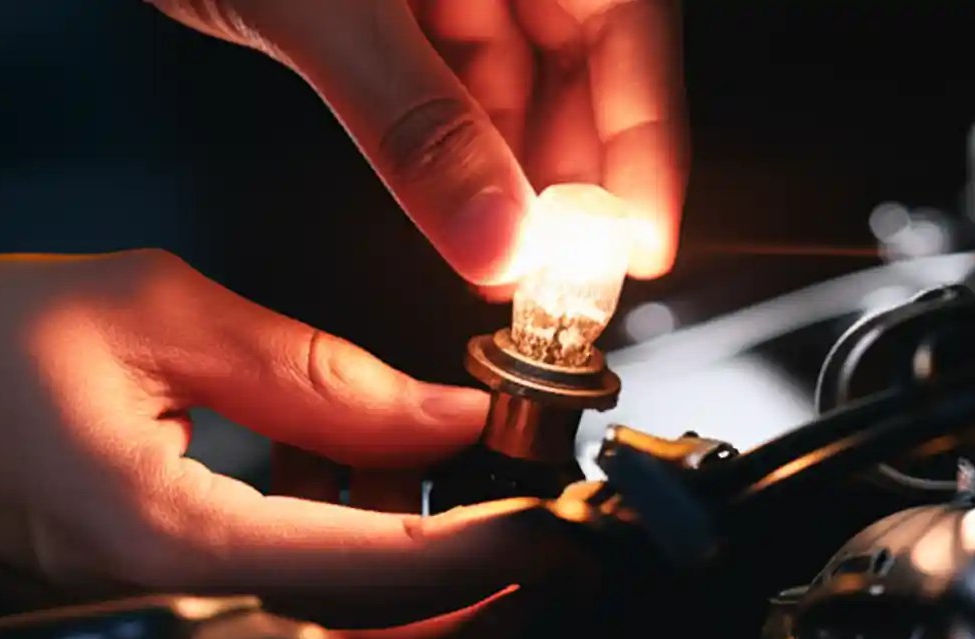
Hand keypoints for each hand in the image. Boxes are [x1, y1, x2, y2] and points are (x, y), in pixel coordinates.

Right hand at [0, 250, 584, 625]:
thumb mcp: (155, 313)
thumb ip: (312, 371)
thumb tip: (438, 412)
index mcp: (168, 538)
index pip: (372, 575)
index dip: (484, 556)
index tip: (552, 531)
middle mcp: (171, 601)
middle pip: (372, 634)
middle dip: (470, 580)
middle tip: (523, 511)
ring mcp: (170, 612)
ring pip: (339, 627)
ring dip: (413, 559)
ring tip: (425, 463)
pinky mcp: (170, 600)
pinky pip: (291, 601)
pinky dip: (351, 547)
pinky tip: (345, 470)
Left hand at [148, 0, 688, 286]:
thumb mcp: (328, 12)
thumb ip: (417, 126)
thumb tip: (498, 239)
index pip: (628, 27)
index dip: (646, 140)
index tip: (639, 242)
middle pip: (585, 64)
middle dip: (576, 174)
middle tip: (566, 275)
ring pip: (518, 81)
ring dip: (516, 175)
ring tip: (510, 261)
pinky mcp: (398, 1)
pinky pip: (453, 81)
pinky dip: (460, 150)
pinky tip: (462, 210)